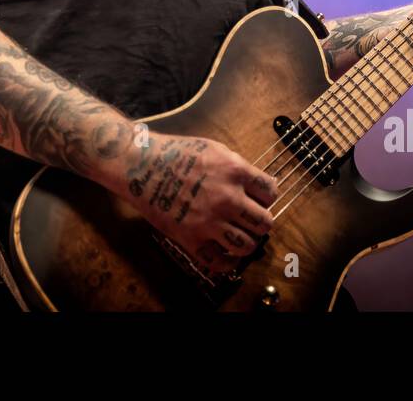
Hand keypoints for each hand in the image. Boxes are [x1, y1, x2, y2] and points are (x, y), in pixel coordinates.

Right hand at [108, 132, 276, 274]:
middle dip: (261, 222)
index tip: (258, 199)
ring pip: (247, 245)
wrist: (141, 165)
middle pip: (265, 223)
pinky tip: (225, 254)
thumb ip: (239, 167)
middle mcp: (227, 198)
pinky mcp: (191, 238)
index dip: (266, 197)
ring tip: (239, 237)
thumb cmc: (175, 152)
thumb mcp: (214, 149)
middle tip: (251, 221)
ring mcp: (210, 221)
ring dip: (246, 243)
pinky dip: (226, 262)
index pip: (270, 192)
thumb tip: (260, 184)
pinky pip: (219, 263)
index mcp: (235, 171)